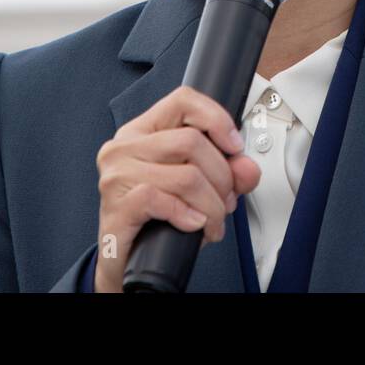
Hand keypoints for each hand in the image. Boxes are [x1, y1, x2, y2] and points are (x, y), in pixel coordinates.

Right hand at [92, 85, 261, 291]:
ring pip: (186, 175)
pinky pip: (163, 199)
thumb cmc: (156, 221)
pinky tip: (193, 225)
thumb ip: (227, 174)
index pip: (182, 101)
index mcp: (142, 132)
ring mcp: (116, 175)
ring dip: (212, 205)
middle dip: (221, 177)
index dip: (216, 119)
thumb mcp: (197, 191)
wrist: (126, 264)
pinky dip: (188, 215)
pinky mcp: (117, 205)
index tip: (234, 146)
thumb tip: (247, 168)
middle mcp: (124, 146)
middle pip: (191, 141)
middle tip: (225, 201)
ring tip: (212, 220)